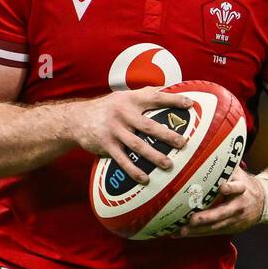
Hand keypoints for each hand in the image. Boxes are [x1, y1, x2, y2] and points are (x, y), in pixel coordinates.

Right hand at [71, 87, 192, 184]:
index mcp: (130, 99)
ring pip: (137, 145)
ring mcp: (114, 130)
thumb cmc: (106, 108)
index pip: (155, 98)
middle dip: (167, 135)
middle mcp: (123, 113)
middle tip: (183, 143)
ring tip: (168, 165)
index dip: (173, 100)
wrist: (77, 119)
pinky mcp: (106, 145)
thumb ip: (143, 94)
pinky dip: (134, 170)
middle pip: (149, 126)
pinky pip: (122, 160)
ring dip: (154, 156)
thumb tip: (167, 89)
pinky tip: (145, 178)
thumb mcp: (122, 96)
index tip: (190, 104)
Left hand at [172, 169, 265, 236]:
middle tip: (192, 219)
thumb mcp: (240, 174)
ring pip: (215, 227)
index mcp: (242, 189)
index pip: (237, 187)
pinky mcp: (230, 229)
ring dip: (197, 230)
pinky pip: (212, 233)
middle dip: (207, 217)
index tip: (222, 186)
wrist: (264, 203)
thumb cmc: (246, 185)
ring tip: (181, 230)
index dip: (230, 187)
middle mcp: (239, 206)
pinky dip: (196, 233)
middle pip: (223, 213)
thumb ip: (226, 166)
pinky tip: (181, 233)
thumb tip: (208, 149)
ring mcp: (235, 220)